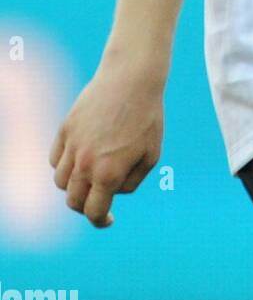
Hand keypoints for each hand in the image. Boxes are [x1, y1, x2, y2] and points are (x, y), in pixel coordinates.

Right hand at [49, 60, 163, 227]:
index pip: (93, 212)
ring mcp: (72, 145)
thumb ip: (130, 182)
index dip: (100, 221)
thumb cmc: (147, 117)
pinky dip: (64, 165)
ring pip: (61, 182)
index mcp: (109, 173)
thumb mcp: (151, 155)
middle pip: (73, 201)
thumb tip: (111, 194)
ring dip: (74, 186)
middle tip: (98, 200)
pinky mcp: (65, 129)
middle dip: (86, 206)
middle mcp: (86, 163)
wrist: (132, 78)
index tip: (107, 220)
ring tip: (90, 176)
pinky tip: (79, 160)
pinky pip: (55, 159)